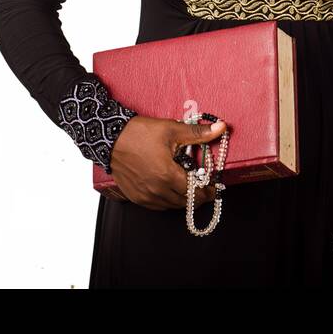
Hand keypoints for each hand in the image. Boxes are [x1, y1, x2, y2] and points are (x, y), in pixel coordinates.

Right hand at [105, 116, 227, 210]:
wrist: (111, 138)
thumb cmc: (140, 133)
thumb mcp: (172, 130)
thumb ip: (198, 133)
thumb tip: (222, 128)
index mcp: (168, 175)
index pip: (195, 192)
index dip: (208, 191)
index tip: (215, 187)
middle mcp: (157, 190)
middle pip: (185, 202)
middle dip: (198, 196)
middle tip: (205, 188)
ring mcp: (145, 196)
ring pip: (172, 206)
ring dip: (183, 200)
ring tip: (189, 188)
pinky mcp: (135, 197)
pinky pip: (157, 206)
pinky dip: (168, 201)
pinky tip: (171, 190)